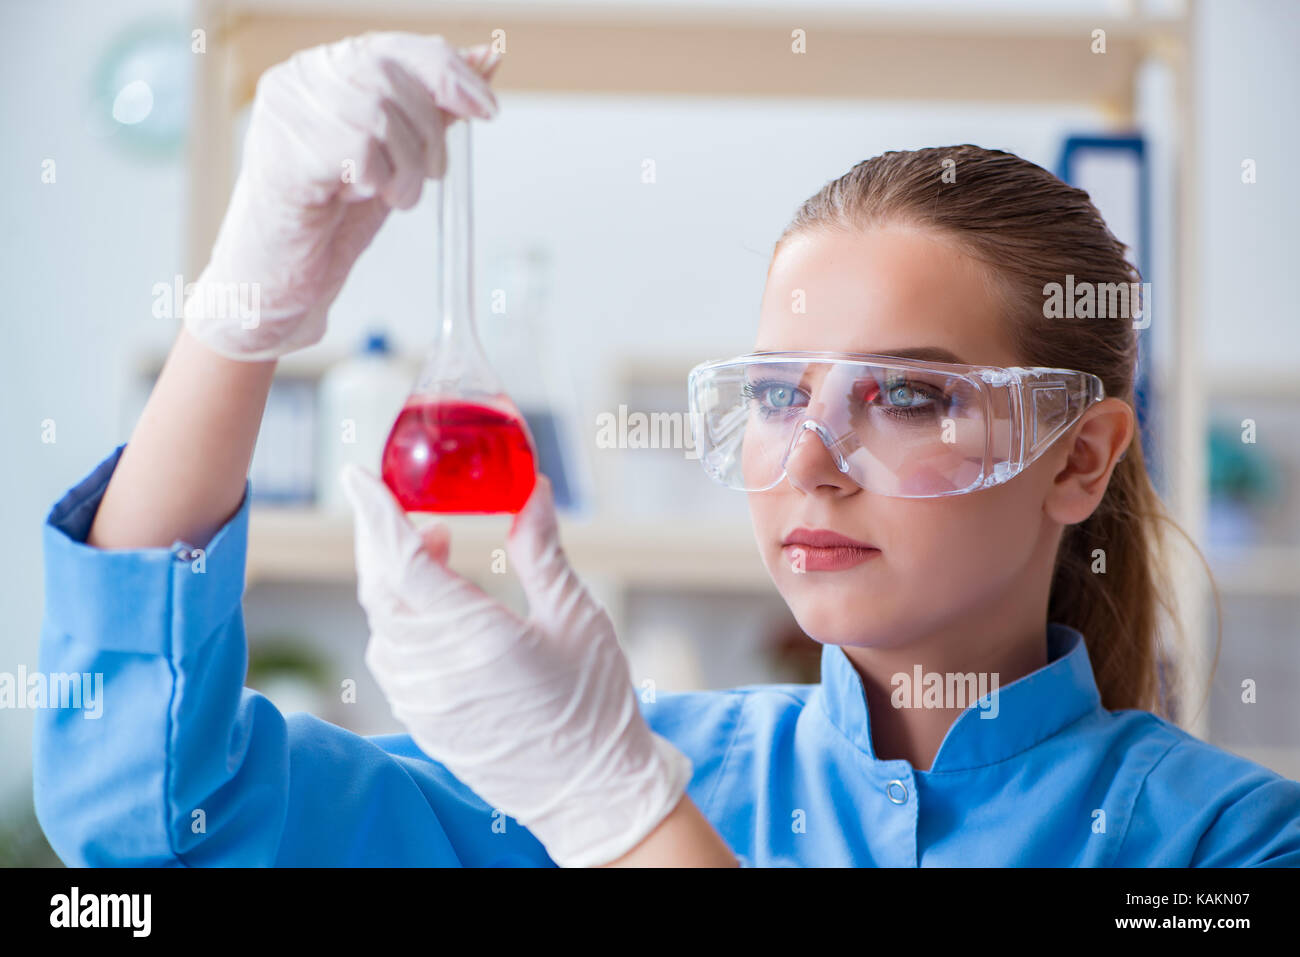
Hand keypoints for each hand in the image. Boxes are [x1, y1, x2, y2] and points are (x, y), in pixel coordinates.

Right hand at [184, 33, 501, 359]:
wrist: (282, 279)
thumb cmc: (332, 219)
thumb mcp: (398, 155)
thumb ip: (435, 107)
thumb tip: (486, 60)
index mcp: (326, 68)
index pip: (399, 48)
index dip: (451, 74)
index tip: (488, 109)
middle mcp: (300, 78)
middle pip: (393, 78)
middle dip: (430, 133)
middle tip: (428, 175)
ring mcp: (286, 113)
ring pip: (381, 117)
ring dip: (406, 169)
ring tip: (392, 196)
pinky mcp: (284, 153)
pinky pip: (361, 152)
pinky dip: (378, 183)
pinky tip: (354, 198)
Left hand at [340, 465, 693, 867]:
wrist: (591, 793)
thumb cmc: (594, 704)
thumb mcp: (577, 616)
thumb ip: (541, 549)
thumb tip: (532, 490)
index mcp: (475, 635)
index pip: (400, 558)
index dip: (376, 510)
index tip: (358, 475)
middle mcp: (434, 669)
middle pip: (379, 586)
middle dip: (381, 537)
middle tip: (402, 504)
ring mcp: (422, 700)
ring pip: (381, 622)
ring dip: (394, 579)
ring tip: (435, 552)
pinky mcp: (423, 720)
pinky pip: (390, 656)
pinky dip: (400, 618)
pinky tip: (436, 609)